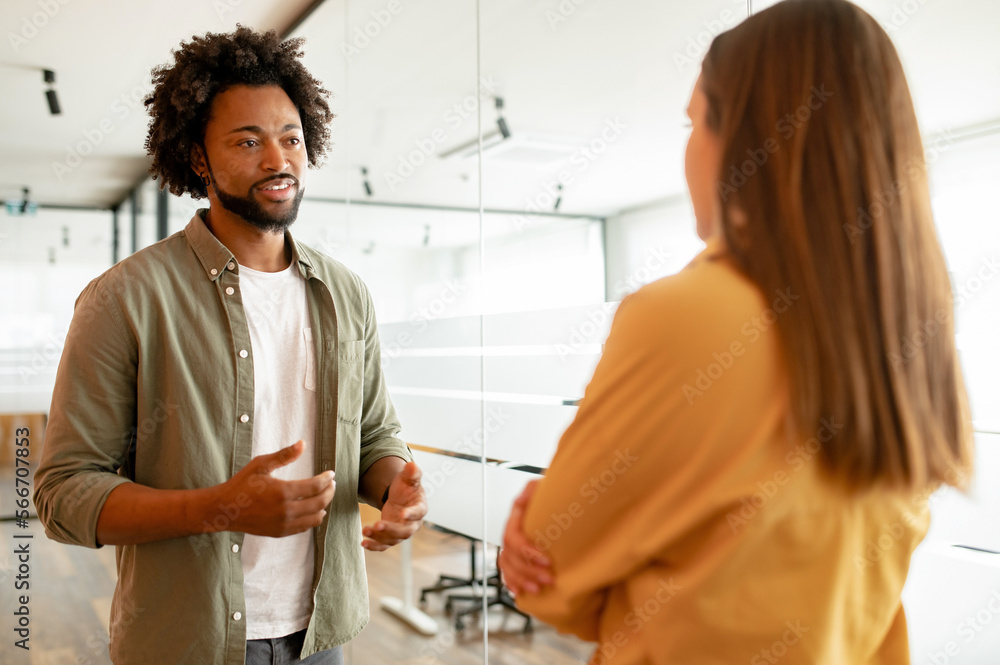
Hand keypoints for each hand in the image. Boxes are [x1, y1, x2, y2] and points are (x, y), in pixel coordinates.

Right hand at [211, 440, 334, 537]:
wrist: (225, 509)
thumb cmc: (242, 484)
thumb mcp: (261, 464)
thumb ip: (284, 455)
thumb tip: (303, 443)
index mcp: (282, 492)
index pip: (315, 487)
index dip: (327, 479)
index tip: (331, 474)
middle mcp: (285, 511)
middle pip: (319, 503)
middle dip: (329, 492)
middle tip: (332, 484)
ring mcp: (283, 524)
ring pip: (315, 518)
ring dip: (324, 506)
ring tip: (324, 496)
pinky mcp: (280, 532)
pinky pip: (304, 527)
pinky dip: (313, 518)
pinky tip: (313, 510)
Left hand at [362, 461, 425, 550]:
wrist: (400, 497)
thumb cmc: (406, 487)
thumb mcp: (408, 478)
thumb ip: (411, 472)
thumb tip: (412, 465)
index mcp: (420, 508)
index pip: (418, 512)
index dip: (411, 514)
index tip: (402, 514)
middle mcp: (413, 523)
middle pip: (405, 531)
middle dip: (391, 529)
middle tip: (377, 525)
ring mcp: (401, 532)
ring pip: (392, 539)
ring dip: (379, 537)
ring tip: (365, 530)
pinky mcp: (391, 537)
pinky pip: (384, 545)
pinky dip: (374, 546)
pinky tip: (363, 543)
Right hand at [498, 479, 553, 595]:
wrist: (561, 503)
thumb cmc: (553, 496)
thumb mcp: (544, 487)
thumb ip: (531, 489)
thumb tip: (520, 499)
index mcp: (516, 518)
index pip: (513, 538)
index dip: (527, 552)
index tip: (546, 561)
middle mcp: (512, 533)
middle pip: (510, 557)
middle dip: (528, 571)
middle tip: (548, 578)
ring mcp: (513, 546)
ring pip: (507, 567)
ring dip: (521, 580)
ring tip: (538, 588)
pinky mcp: (518, 556)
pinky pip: (507, 572)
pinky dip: (512, 583)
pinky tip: (520, 591)